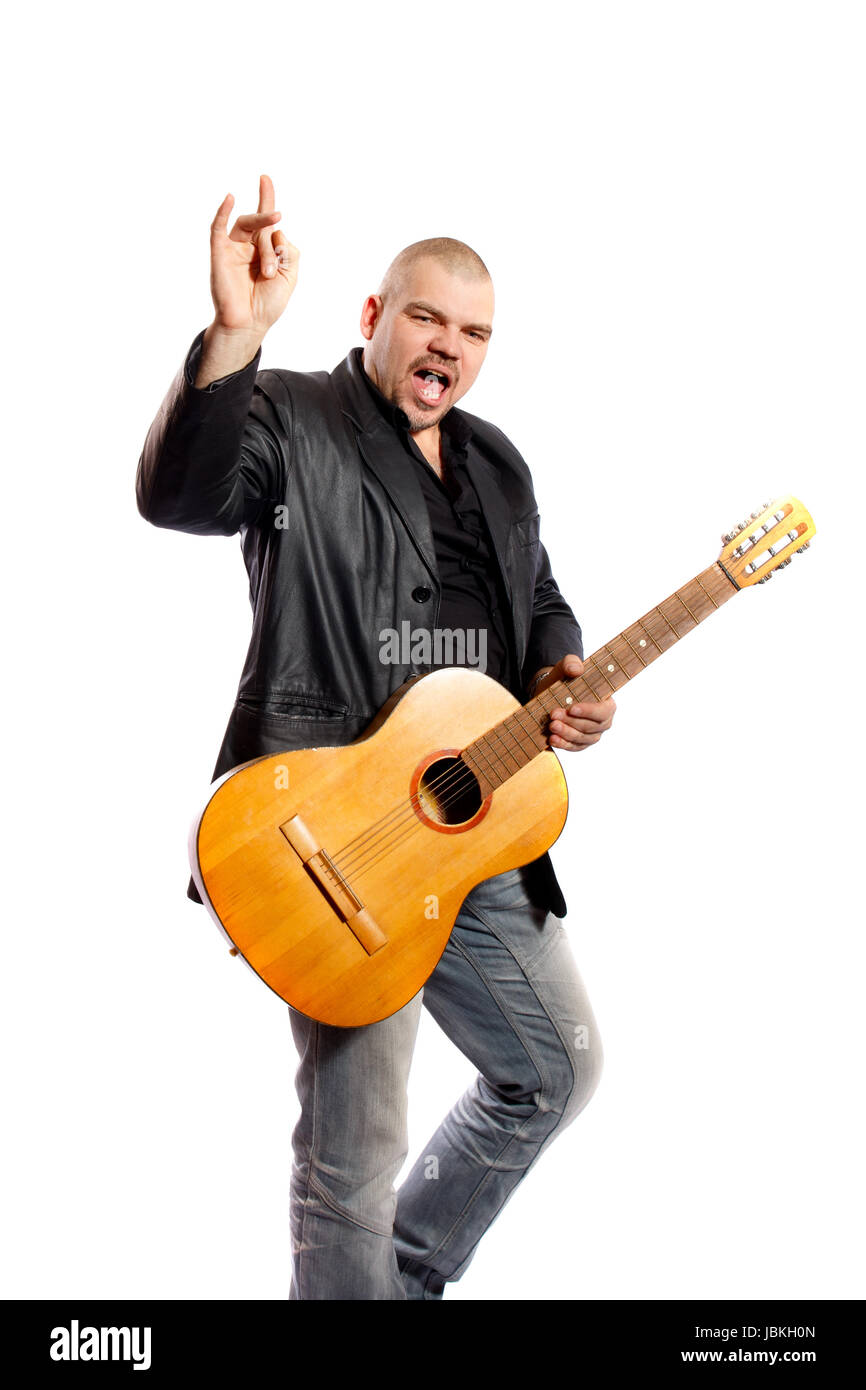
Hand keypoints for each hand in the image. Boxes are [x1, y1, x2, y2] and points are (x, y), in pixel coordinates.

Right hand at [208, 174, 298, 336]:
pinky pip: (219, 227)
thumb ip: (289, 251)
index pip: (267, 219)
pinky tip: (230, 199)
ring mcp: (233, 247)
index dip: (267, 198)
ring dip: (263, 247)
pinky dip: (223, 211)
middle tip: (272, 270)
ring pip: (249, 227)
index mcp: (265, 249)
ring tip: (267, 271)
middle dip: (273, 246)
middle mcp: (248, 244)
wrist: (249, 323)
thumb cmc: (268, 303)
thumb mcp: (290, 276)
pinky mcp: (219, 253)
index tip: (265, 178)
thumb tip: (276, 231)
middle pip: (264, 226)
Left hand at [534, 654, 616, 751]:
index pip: (604, 711)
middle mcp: (603, 722)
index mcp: (607, 703)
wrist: (551, 694)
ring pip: (582, 739)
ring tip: (552, 725)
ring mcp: (592, 734)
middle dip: (572, 722)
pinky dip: (563, 745)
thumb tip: (576, 669)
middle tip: (554, 714)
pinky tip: (552, 739)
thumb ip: (572, 663)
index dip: (590, 712)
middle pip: (591, 727)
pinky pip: (574, 747)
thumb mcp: (566, 666)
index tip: (572, 708)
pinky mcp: (579, 743)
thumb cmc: (565, 680)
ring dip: (566, 733)